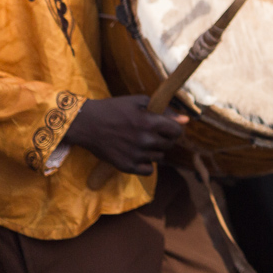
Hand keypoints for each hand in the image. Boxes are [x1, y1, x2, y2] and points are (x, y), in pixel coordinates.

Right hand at [62, 95, 184, 174]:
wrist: (86, 123)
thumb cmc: (114, 109)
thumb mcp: (139, 102)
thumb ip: (164, 110)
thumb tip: (186, 120)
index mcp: (150, 122)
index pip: (177, 131)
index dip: (173, 128)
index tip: (165, 127)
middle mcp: (145, 140)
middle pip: (169, 145)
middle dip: (163, 138)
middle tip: (150, 133)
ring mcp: (136, 155)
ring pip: (159, 157)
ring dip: (154, 151)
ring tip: (140, 142)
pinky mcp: (126, 166)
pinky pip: (148, 170)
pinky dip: (146, 164)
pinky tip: (137, 154)